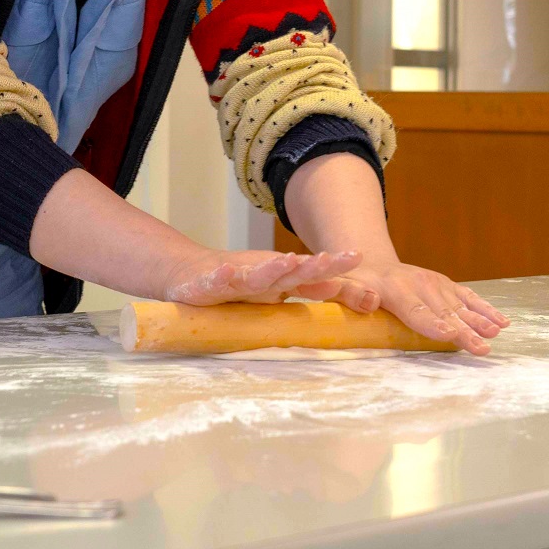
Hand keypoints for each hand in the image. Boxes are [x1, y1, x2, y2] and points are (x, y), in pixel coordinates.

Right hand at [158, 249, 371, 310]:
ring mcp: (236, 278)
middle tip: (328, 259)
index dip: (333, 266)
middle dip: (309, 265)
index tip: (356, 255)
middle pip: (290, 270)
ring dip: (272, 268)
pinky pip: (216, 283)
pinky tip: (228, 272)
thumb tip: (356, 293)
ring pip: (256, 275)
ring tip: (288, 262)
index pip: (312, 273)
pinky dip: (222, 277)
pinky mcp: (208, 285)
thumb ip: (314, 289)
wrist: (192, 273)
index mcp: (281, 277)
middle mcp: (262, 274)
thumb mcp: (280, 288)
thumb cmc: (243, 284)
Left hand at [327, 259, 508, 356]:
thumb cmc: (357, 281)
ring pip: (460, 307)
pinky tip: (502, 322)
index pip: (416, 311)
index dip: (433, 324)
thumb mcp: (344, 284)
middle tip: (482, 348)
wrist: (373, 262)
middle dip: (465, 331)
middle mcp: (421, 285)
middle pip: (444, 313)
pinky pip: (468, 297)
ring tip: (495, 335)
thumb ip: (351, 293)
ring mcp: (437, 284)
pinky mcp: (447, 285)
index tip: (449, 335)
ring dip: (480, 321)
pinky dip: (486, 309)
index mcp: (395, 290)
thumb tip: (369, 301)